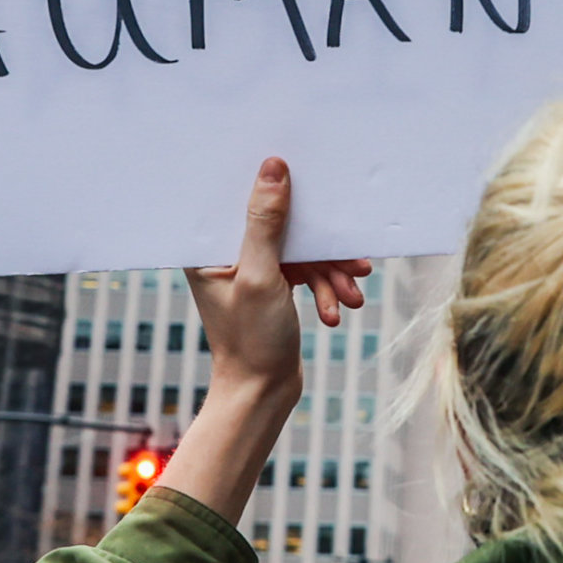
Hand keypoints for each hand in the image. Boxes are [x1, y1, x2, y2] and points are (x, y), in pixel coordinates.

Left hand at [185, 157, 370, 402]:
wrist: (262, 395)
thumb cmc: (250, 342)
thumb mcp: (261, 276)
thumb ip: (265, 222)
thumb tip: (273, 168)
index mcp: (208, 248)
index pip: (241, 200)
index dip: (274, 186)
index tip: (307, 179)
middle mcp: (227, 254)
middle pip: (281, 224)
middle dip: (320, 246)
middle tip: (353, 260)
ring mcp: (252, 269)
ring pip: (301, 250)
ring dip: (330, 272)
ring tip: (352, 295)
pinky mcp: (273, 283)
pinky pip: (306, 270)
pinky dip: (325, 286)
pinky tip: (338, 308)